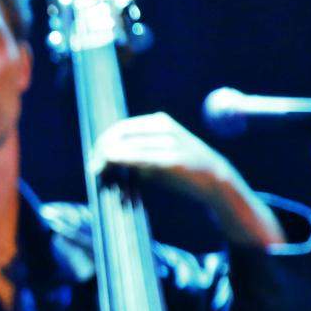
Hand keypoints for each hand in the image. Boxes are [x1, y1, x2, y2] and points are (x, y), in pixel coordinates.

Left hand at [89, 112, 283, 246]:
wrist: (216, 181)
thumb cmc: (181, 172)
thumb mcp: (155, 158)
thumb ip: (132, 156)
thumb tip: (100, 161)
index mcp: (158, 122)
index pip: (120, 128)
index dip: (103, 144)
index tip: (95, 163)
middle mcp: (162, 127)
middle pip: (119, 137)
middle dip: (102, 156)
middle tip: (94, 173)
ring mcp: (168, 142)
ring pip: (126, 150)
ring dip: (110, 169)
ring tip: (109, 187)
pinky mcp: (172, 160)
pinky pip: (140, 162)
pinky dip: (125, 172)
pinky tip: (120, 187)